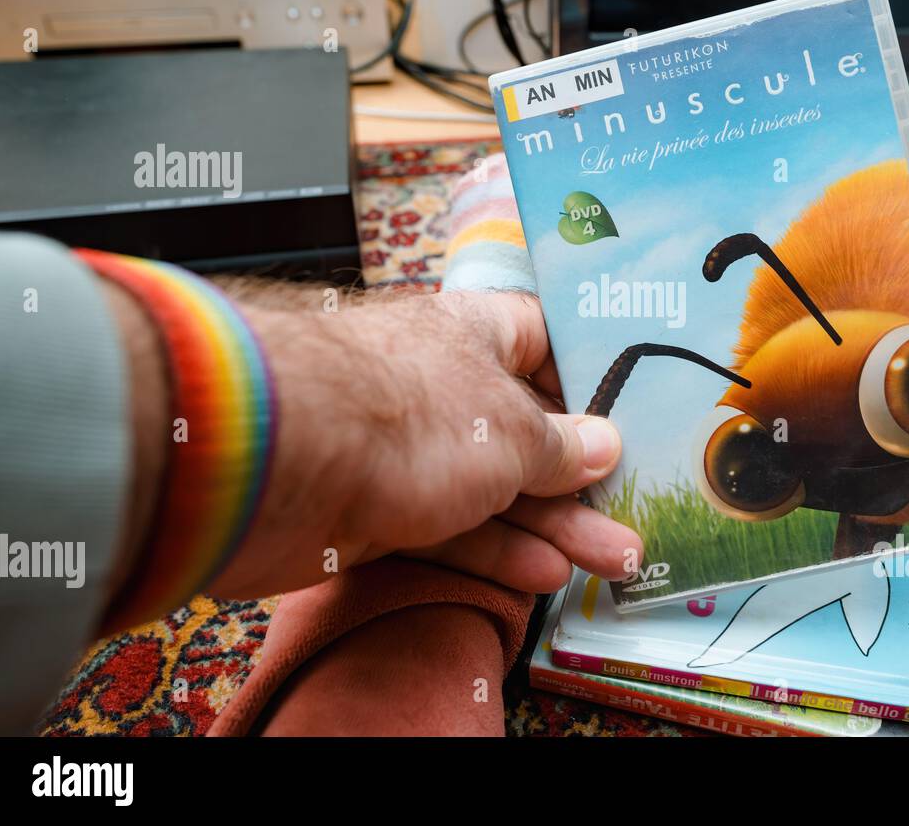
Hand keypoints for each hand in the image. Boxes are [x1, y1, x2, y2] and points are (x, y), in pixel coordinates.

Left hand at [111, 283, 640, 601]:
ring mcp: (406, 447)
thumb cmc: (409, 416)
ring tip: (613, 558)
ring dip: (552, 524)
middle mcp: (441, 384)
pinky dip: (494, 547)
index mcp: (476, 335)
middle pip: (526, 428)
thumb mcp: (513, 434)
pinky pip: (449, 524)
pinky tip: (540, 574)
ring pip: (493, 485)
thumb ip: (562, 447)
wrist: (276, 464)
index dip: (587, 373)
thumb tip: (604, 444)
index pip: (543, 339)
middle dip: (581, 478)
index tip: (630, 411)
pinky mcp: (376, 505)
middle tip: (632, 515)